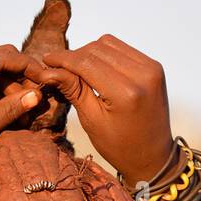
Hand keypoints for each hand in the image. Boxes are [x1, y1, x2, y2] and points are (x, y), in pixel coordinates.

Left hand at [0, 47, 44, 200]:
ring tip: (24, 115)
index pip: (4, 56)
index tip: (49, 84)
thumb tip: (37, 95)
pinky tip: (8, 113)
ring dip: (11, 88)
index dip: (30, 68)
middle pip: (0, 58)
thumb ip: (8, 110)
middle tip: (38, 103)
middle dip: (22, 78)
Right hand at [39, 35, 173, 190]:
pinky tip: (96, 69)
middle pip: (97, 49)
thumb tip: (49, 70)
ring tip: (76, 69)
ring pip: (109, 44)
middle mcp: (142, 74)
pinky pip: (123, 49)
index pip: (87, 63)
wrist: (153, 156)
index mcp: (126, 93)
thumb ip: (73, 90)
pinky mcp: (154, 66)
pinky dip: (105, 55)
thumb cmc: (120, 147)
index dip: (63, 59)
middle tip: (58, 67)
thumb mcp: (92, 121)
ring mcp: (151, 67)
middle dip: (74, 56)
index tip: (46, 59)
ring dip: (89, 53)